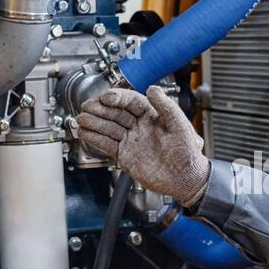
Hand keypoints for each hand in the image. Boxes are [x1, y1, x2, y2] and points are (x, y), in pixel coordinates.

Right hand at [77, 86, 211, 207]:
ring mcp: (132, 141)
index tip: (107, 97)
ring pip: (109, 128)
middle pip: (116, 113)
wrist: (185, 179)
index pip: (131, 101)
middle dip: (100, 109)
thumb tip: (153, 88)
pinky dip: (95, 139)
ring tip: (80, 119)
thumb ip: (166, 106)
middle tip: (87, 106)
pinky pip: (107, 145)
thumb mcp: (180, 126)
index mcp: (153, 116)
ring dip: (94, 122)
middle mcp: (140, 126)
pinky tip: (84, 133)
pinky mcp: (125, 155)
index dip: (118, 97)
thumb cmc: (188, 153)